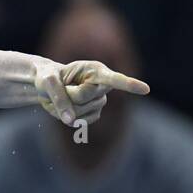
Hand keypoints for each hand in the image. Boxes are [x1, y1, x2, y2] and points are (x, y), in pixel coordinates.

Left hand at [33, 59, 149, 126]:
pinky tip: (65, 108)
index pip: (114, 79)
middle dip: (67, 95)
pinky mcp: (94, 114)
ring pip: (81, 113)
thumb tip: (70, 120)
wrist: (46, 87)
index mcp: (94, 70)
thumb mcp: (47, 81)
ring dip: (65, 108)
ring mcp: (100, 101)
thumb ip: (59, 96)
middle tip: (60, 86)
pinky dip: (66, 117)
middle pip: (85, 98)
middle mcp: (102, 85)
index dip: (129, 85)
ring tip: (63, 96)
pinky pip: (79, 122)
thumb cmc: (47, 77)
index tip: (146, 90)